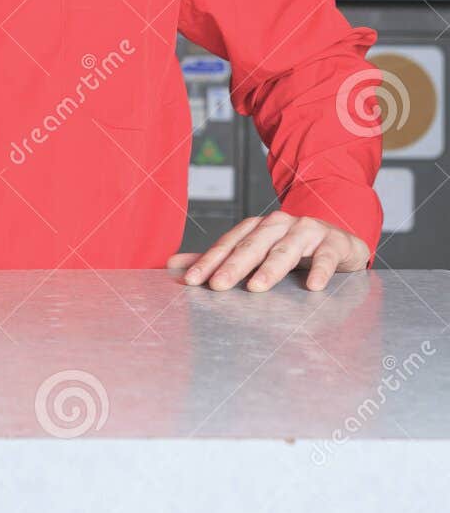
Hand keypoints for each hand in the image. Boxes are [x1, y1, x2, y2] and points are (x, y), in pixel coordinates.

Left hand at [167, 212, 369, 292]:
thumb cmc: (292, 250)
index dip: (209, 261)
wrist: (340, 243)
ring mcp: (308, 231)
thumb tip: (172, 264)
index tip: (191, 281)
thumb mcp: (256, 253)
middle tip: (217, 285)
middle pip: (253, 245)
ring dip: (271, 267)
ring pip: (287, 248)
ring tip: (257, 287)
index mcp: (257, 227)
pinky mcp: (334, 243)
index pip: (229, 244)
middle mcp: (280, 224)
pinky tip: (313, 287)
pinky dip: (321, 270)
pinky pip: (327, 256)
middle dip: (234, 265)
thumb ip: (218, 259)